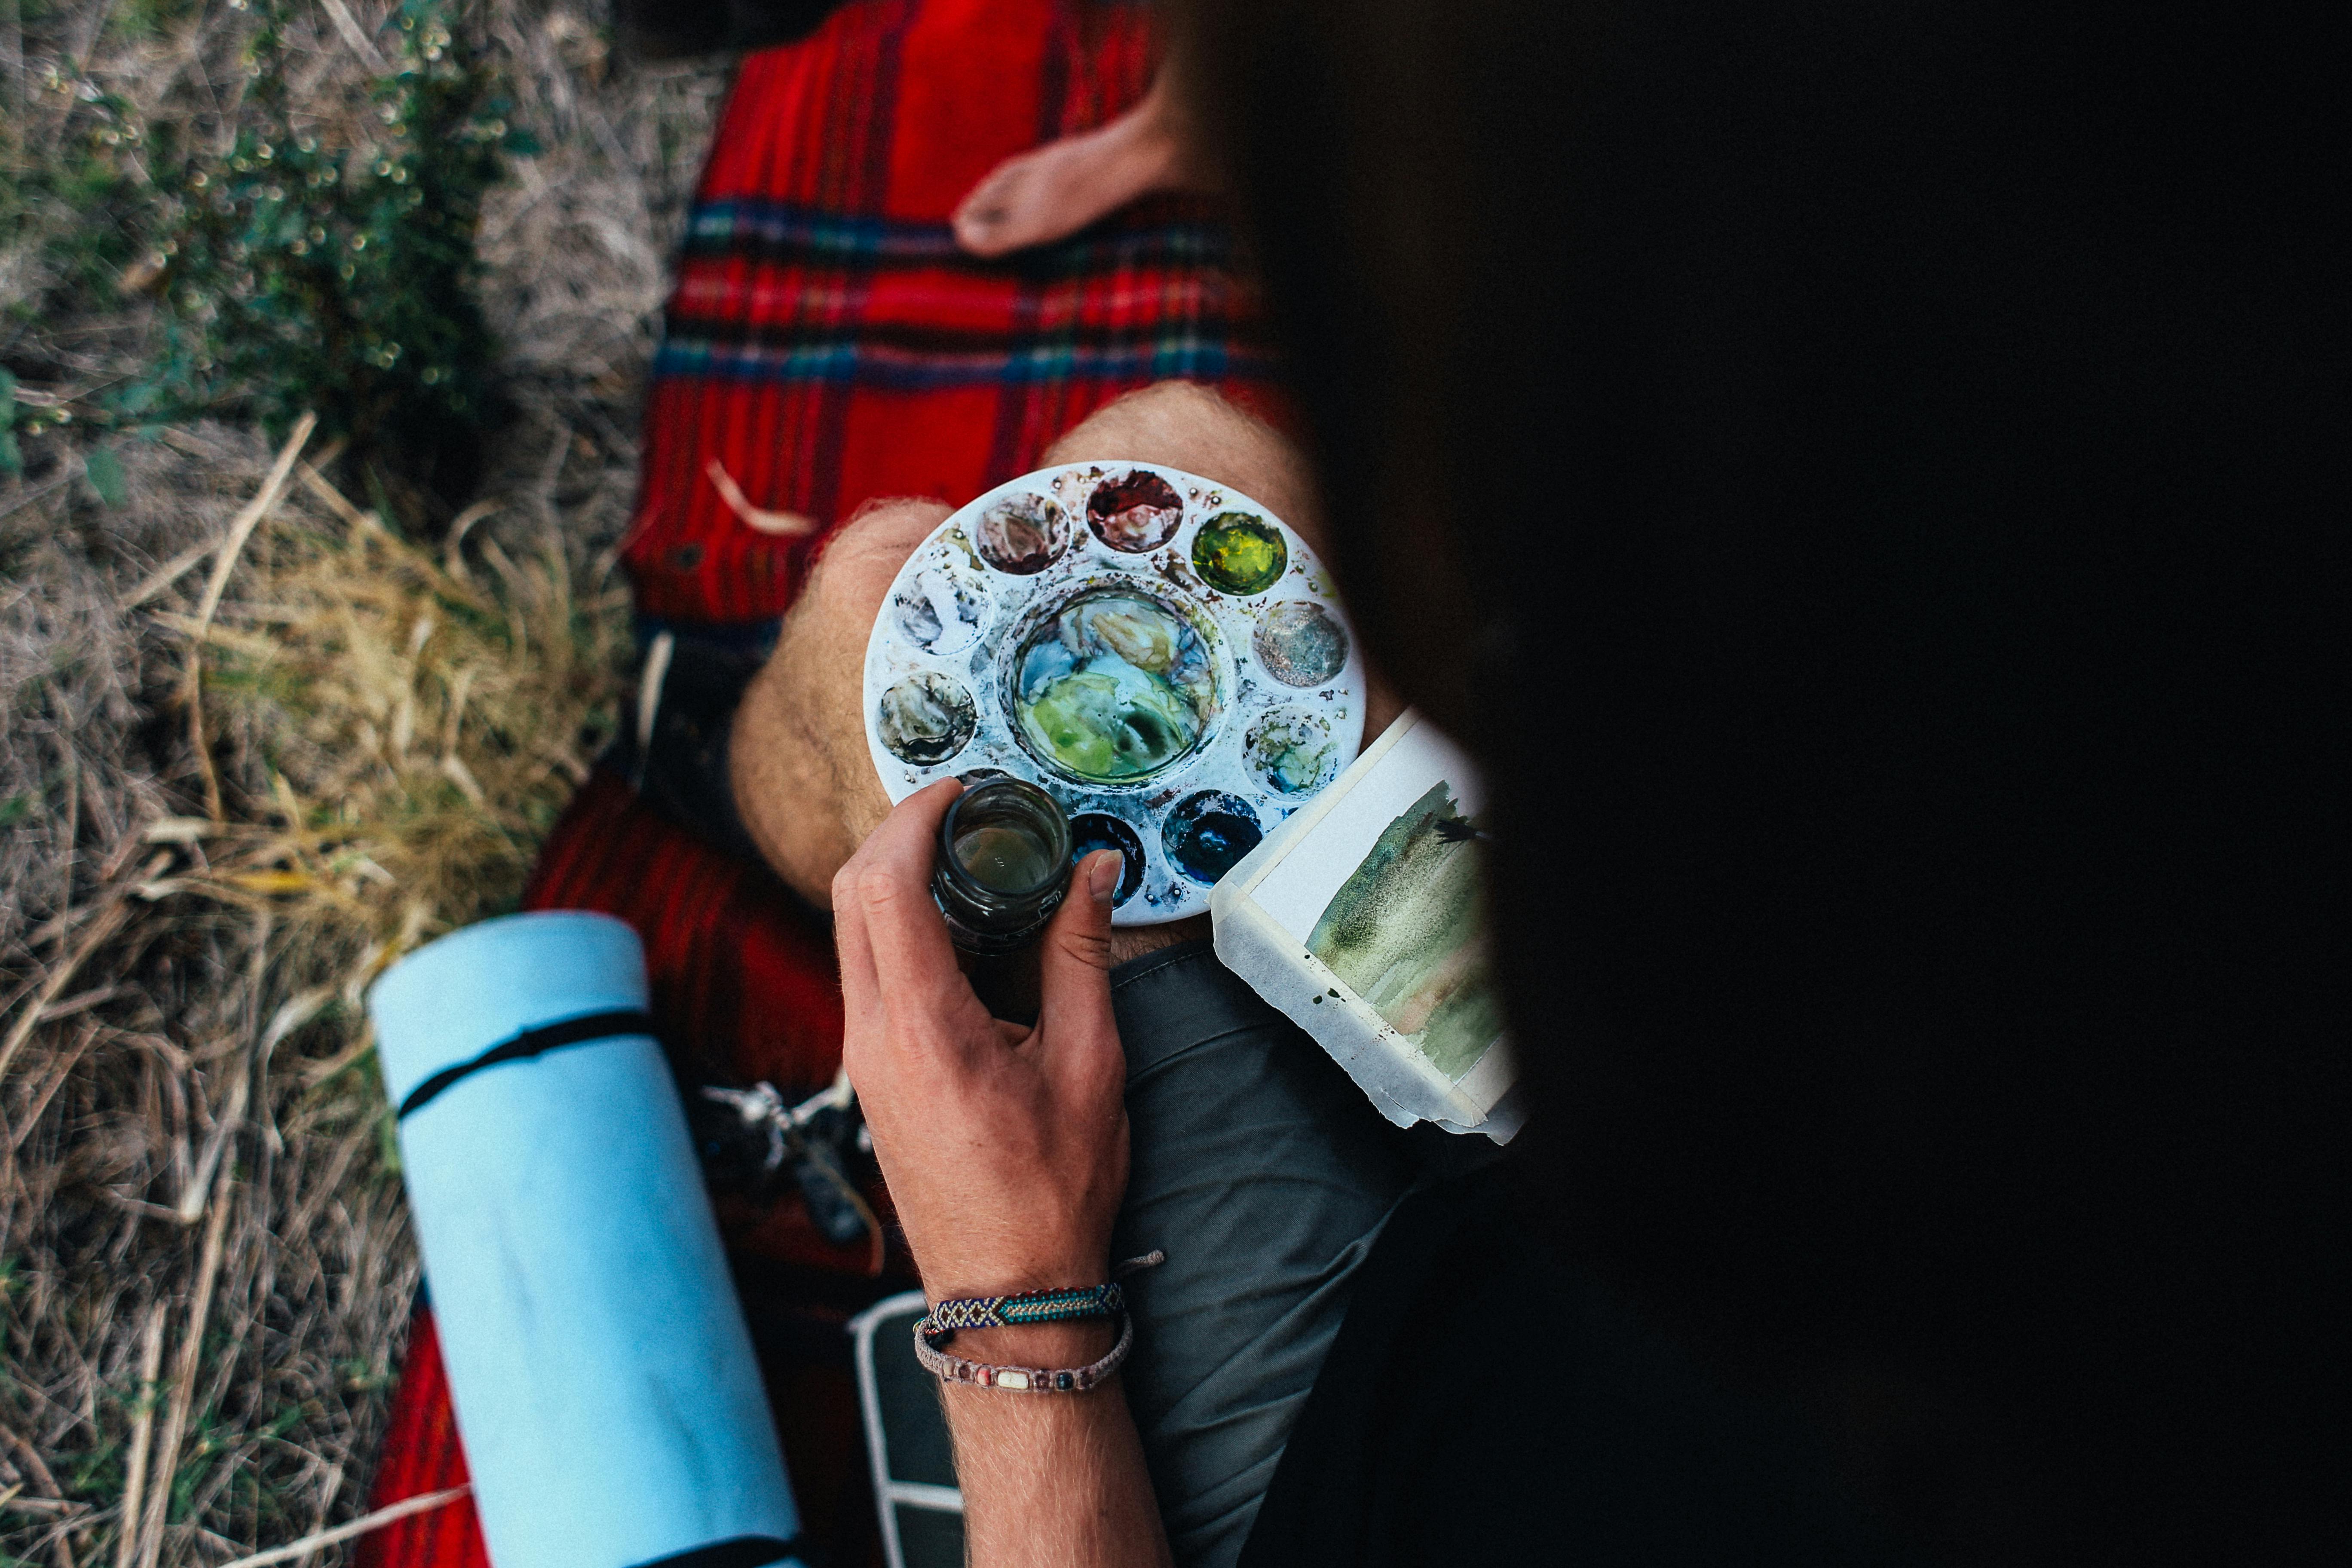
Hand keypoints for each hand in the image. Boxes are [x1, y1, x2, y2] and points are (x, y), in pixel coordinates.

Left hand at [836, 779, 1131, 1303]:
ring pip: (851, 930)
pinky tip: (957, 925)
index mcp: (924, 1027)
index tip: (964, 789)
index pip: (885, 884)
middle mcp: (872, 1034)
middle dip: (898, 832)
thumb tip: (1095, 871)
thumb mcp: (1090, 1064)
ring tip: (966, 857)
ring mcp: (861, 1055)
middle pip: (850, 892)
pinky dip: (897, 924)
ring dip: (894, 876)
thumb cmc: (1053, 1188)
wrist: (1007, 1286)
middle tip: (964, 809)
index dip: (916, 817)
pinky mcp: (868, 1071)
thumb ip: (1082, 956)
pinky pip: (865, 970)